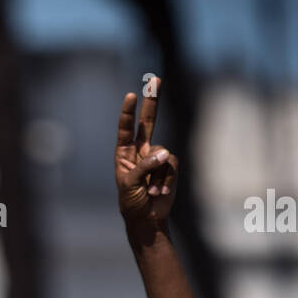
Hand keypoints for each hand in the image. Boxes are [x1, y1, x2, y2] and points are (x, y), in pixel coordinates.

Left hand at [115, 76, 177, 227]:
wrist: (147, 218)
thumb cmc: (131, 202)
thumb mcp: (131, 184)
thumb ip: (145, 166)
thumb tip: (165, 153)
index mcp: (124, 153)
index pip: (126, 128)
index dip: (129, 112)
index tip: (131, 95)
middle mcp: (141, 151)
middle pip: (148, 121)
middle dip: (152, 101)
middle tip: (155, 79)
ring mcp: (157, 158)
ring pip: (164, 153)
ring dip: (158, 175)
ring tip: (151, 191)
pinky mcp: (170, 167)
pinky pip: (172, 165)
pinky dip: (167, 180)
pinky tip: (160, 193)